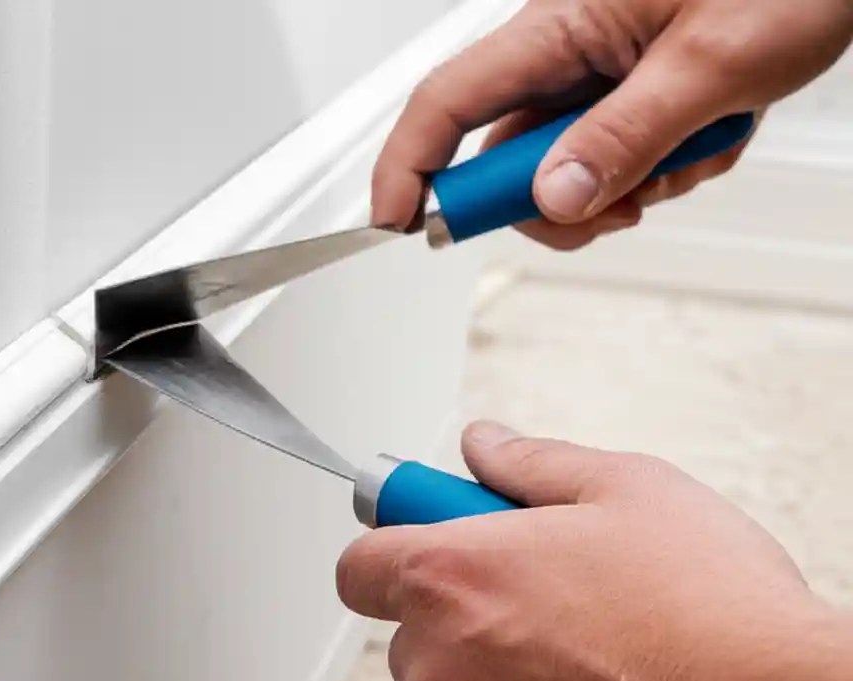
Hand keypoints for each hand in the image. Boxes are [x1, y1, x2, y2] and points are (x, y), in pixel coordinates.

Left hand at [336, 421, 852, 680]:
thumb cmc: (707, 604)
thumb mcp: (622, 486)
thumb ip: (530, 462)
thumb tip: (484, 444)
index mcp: (454, 574)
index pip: (356, 565)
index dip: (392, 540)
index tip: (428, 527)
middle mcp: (445, 658)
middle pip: (405, 622)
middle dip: (454, 594)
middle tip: (530, 572)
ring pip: (447, 676)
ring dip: (487, 648)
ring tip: (577, 622)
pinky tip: (587, 667)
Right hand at [372, 0, 852, 248]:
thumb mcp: (712, 63)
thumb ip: (625, 136)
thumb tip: (554, 199)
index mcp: (558, 28)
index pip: (445, 103)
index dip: (406, 167)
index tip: (395, 225)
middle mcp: (565, 55)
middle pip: (505, 157)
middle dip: (554, 202)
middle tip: (615, 209)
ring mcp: (597, 80)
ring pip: (566, 172)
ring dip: (627, 188)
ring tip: (694, 148)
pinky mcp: (629, 98)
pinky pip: (617, 162)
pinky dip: (663, 171)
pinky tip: (710, 134)